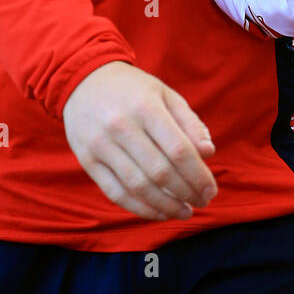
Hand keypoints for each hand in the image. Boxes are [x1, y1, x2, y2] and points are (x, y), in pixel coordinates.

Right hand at [62, 61, 217, 221]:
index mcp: (145, 106)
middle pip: (160, 172)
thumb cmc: (132, 90)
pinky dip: (141, 208)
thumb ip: (189, 122)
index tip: (211, 190)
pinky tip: (159, 212)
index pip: (178, 149)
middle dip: (186, 193)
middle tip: (202, 202)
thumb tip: (208, 153)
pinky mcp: (87, 161)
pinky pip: (116, 193)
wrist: (82, 81)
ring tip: (184, 211)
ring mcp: (100, 145)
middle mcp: (121, 126)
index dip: (198, 175)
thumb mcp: (164, 94)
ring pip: (138, 187)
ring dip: (166, 206)